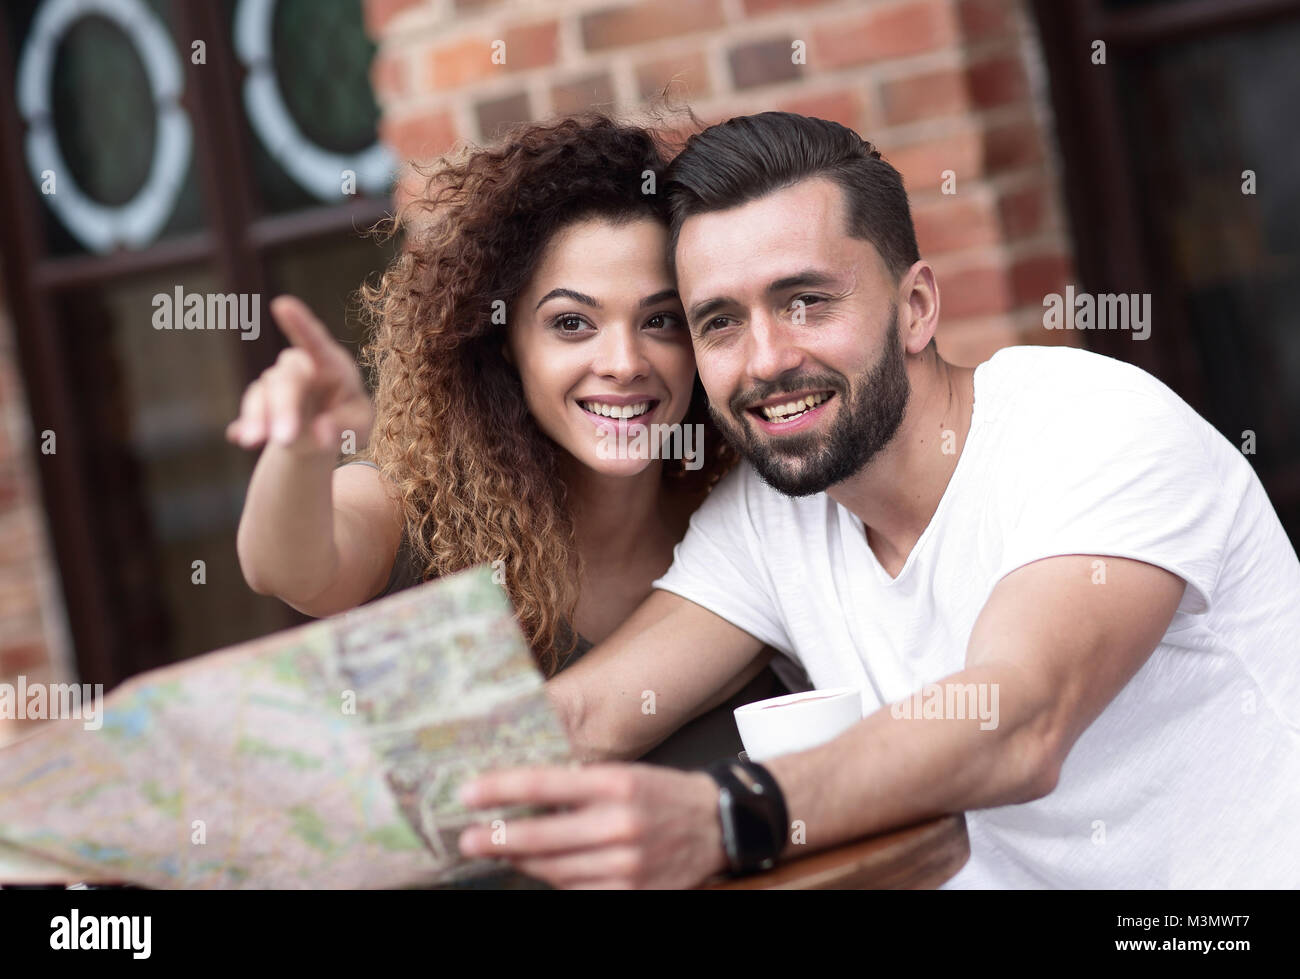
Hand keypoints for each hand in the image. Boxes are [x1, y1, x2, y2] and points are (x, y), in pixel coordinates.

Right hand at [225, 296, 372, 454]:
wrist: (323, 432)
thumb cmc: (348, 422)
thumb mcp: (357, 429)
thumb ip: (344, 428)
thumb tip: (321, 434)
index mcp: (331, 365)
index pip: (315, 342)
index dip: (299, 323)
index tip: (281, 304)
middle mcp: (301, 367)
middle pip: (288, 380)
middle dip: (284, 409)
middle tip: (285, 439)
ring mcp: (277, 382)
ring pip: (263, 393)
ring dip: (259, 418)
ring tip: (254, 442)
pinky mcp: (260, 400)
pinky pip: (250, 409)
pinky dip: (247, 424)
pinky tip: (239, 437)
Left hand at [457, 763, 727, 888]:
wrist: (716, 824)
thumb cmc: (661, 793)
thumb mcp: (622, 774)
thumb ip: (577, 785)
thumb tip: (519, 795)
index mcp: (616, 784)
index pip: (544, 783)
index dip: (500, 789)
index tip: (467, 793)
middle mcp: (621, 824)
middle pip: (542, 835)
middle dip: (498, 837)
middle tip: (466, 839)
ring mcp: (627, 865)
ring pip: (555, 869)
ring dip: (524, 861)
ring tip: (502, 851)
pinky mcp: (632, 893)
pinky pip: (578, 891)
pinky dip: (557, 881)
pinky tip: (542, 869)